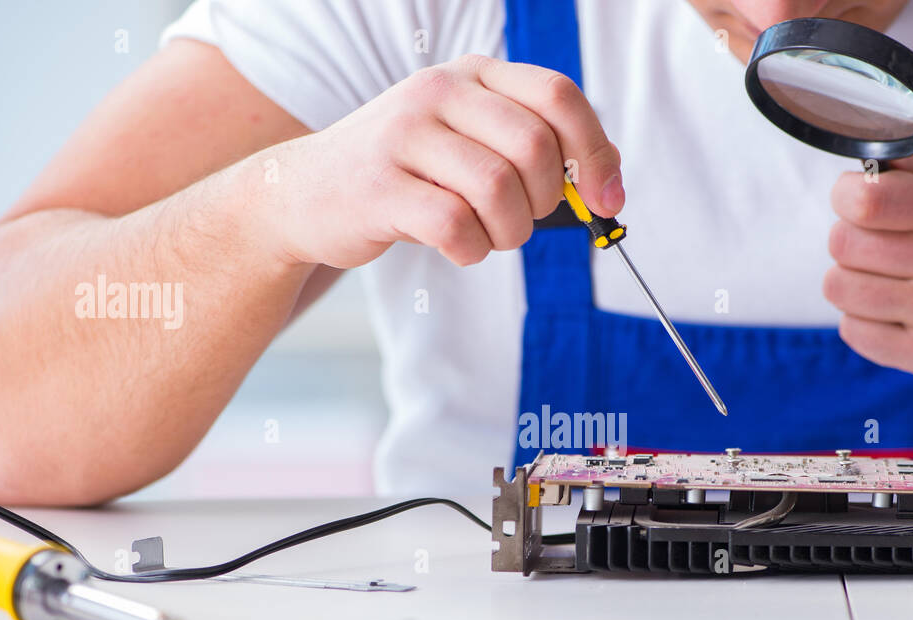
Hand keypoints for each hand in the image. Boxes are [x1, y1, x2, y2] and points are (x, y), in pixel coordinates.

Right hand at [261, 55, 623, 268]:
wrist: (305, 194)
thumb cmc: (406, 175)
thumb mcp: (469, 143)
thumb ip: (534, 151)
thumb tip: (608, 187)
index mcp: (470, 74)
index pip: (558, 97)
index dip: (595, 153)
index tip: (607, 201)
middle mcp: (438, 91)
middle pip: (535, 148)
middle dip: (545, 204)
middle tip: (521, 222)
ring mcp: (403, 135)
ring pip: (499, 190)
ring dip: (509, 233)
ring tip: (488, 237)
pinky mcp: (378, 187)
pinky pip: (456, 226)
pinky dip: (471, 251)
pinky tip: (457, 247)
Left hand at [823, 146, 912, 391]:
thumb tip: (866, 167)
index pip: (868, 201)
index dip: (847, 194)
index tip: (854, 197)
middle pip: (844, 244)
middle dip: (850, 234)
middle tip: (875, 238)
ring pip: (839, 288)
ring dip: (851, 276)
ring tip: (883, 273)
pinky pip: (852, 331)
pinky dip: (861, 317)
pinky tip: (893, 307)